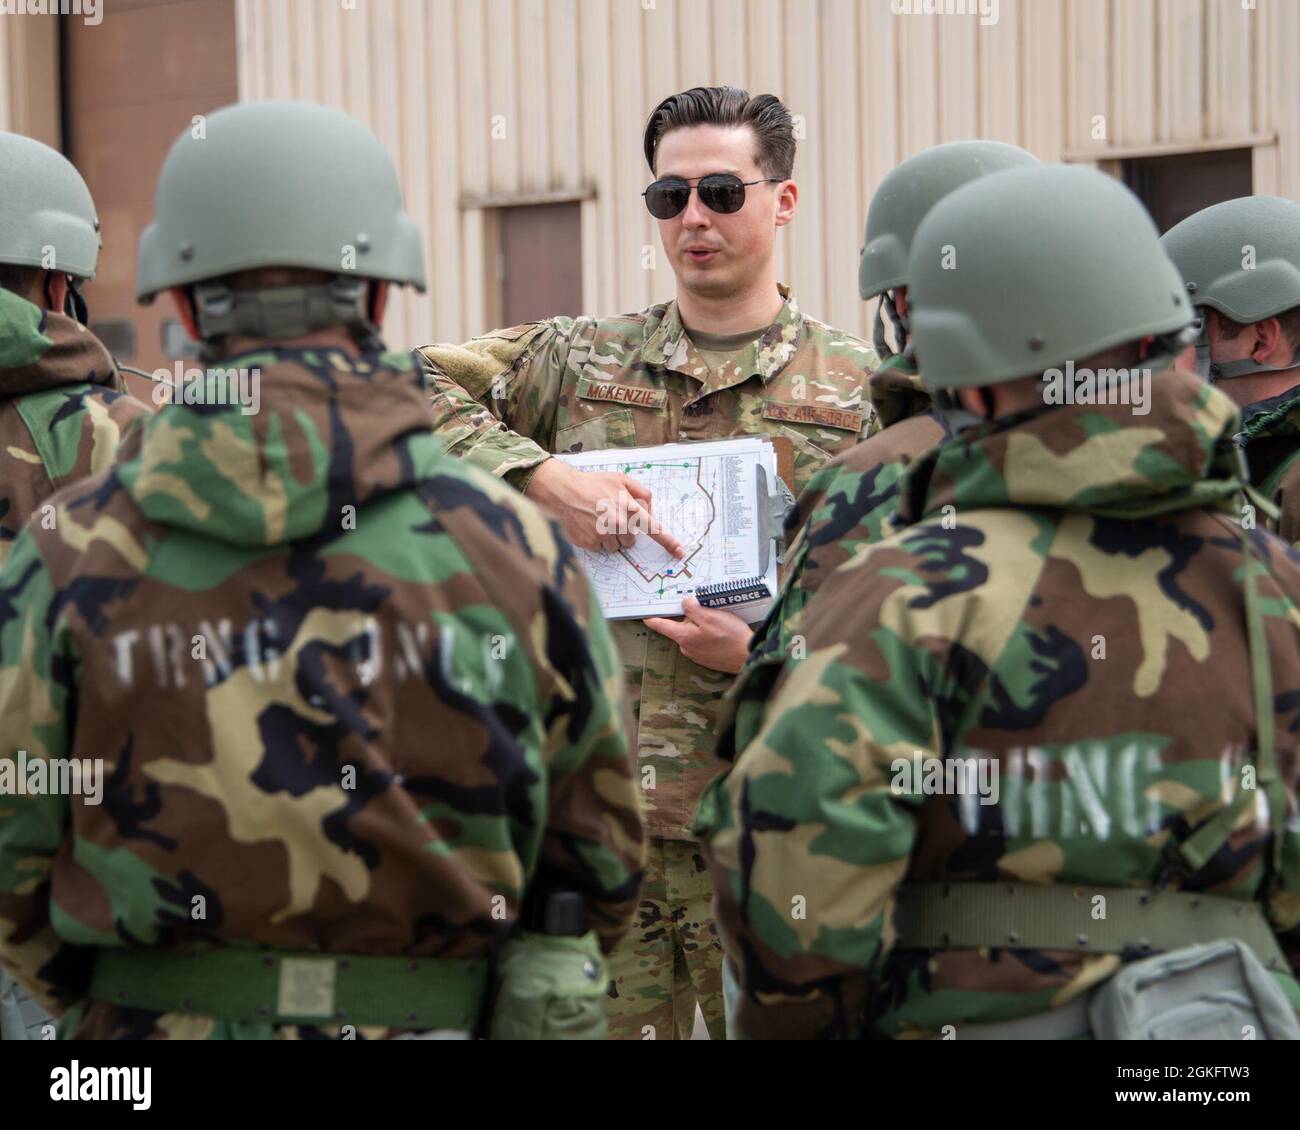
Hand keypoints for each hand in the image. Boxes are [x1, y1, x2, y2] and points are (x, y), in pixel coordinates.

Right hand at [526, 458, 684, 556]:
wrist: (564, 491)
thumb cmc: (593, 484)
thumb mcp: (621, 479)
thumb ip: (641, 492)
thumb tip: (650, 511)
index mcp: (629, 508)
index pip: (654, 528)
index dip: (668, 541)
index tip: (680, 552)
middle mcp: (618, 523)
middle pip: (631, 541)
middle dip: (624, 532)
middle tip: (611, 518)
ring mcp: (603, 534)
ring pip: (616, 547)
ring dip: (610, 537)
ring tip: (598, 521)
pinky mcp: (590, 542)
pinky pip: (601, 548)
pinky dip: (597, 539)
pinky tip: (588, 525)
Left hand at [644, 597, 752, 673]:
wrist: (748, 658)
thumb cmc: (731, 637)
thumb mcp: (711, 616)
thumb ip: (693, 609)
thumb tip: (684, 602)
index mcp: (684, 637)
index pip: (661, 625)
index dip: (651, 617)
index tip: (643, 612)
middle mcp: (686, 648)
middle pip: (679, 627)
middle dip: (688, 617)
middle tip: (704, 608)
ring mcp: (696, 654)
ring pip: (691, 633)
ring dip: (699, 625)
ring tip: (717, 621)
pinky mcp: (706, 658)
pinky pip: (700, 641)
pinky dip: (706, 634)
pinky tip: (720, 631)